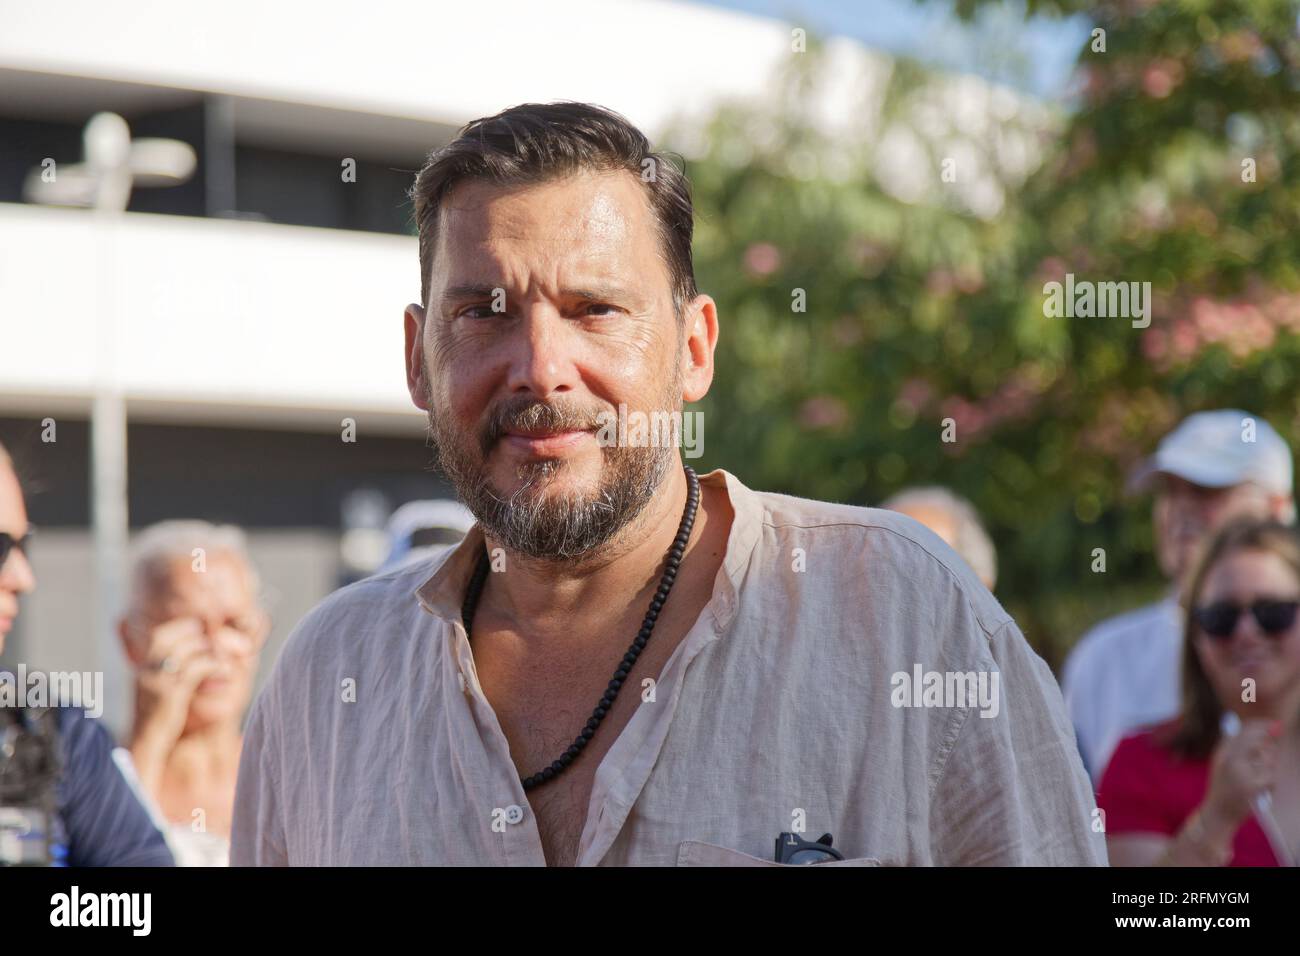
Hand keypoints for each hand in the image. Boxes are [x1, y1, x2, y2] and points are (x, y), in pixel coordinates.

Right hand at [129, 617, 222, 767]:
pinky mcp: (171, 694)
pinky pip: (196, 669)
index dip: (182, 628)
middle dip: (196, 634)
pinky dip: (213, 665)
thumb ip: (166, 670)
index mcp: (142, 666)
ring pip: (186, 650)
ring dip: (208, 649)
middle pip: (171, 637)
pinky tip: (225, 671)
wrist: (145, 746)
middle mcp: (146, 670)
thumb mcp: (156, 690)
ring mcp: (157, 681)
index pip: (159, 634)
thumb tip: (189, 654)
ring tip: (223, 657)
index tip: (201, 630)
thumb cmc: (155, 719)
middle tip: (216, 640)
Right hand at [1204, 718, 1280, 825]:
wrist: (1217, 814)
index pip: (1243, 731)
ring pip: (1268, 761)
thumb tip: (1261, 733)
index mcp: (1222, 752)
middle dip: (1269, 742)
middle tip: (1273, 748)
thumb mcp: (1222, 764)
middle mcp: (1229, 759)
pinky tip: (1261, 791)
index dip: (1260, 725)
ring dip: (1269, 769)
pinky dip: (1270, 784)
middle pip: (1256, 740)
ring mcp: (1240, 773)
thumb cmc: (1224, 789)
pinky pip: (1271, 777)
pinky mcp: (1251, 787)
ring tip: (1259, 779)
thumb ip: (1236, 747)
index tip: (1272, 725)